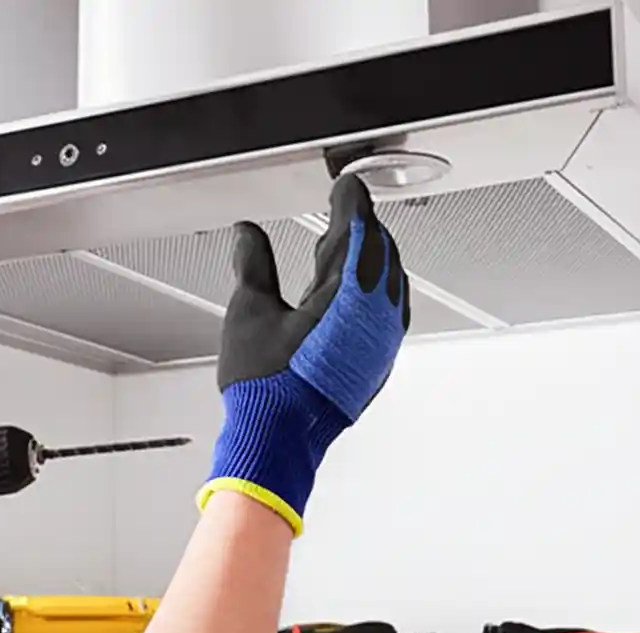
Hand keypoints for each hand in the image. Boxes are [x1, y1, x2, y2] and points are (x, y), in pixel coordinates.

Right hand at [197, 174, 409, 535]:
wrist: (281, 439)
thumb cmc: (267, 387)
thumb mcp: (249, 312)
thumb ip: (253, 264)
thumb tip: (248, 234)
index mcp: (344, 292)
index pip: (357, 228)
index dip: (351, 200)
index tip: (347, 186)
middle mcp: (372, 314)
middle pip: (380, 250)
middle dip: (364, 224)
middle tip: (349, 208)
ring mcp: (380, 340)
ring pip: (390, 280)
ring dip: (375, 255)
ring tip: (355, 245)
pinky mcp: (378, 361)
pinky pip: (391, 310)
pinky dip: (379, 288)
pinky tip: (363, 293)